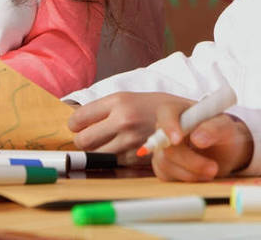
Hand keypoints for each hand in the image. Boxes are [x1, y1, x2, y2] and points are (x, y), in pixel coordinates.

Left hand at [68, 91, 193, 164]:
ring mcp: (131, 139)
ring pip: (96, 155)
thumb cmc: (154, 106)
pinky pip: (113, 163)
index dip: (75, 125)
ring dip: (98, 152)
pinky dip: (113, 159)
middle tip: (93, 137)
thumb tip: (73, 120)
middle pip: (83, 140)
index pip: (78, 118)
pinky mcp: (139, 156)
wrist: (187, 115)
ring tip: (108, 143)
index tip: (80, 126)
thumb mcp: (128, 98)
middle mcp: (123, 118)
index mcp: (118, 100)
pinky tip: (121, 150)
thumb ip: (103, 109)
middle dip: (84, 141)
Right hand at [149, 105, 251, 181]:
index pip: (166, 112)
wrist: (225, 151)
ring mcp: (163, 148)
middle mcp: (166, 128)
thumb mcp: (226, 127)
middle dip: (190, 160)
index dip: (169, 125)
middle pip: (166, 145)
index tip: (177, 140)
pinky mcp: (164, 167)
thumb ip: (214, 128)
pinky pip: (168, 176)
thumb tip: (197, 139)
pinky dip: (188, 178)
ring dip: (191, 172)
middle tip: (213, 168)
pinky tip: (202, 175)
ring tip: (213, 171)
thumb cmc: (223, 132)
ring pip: (166, 163)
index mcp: (179, 110)